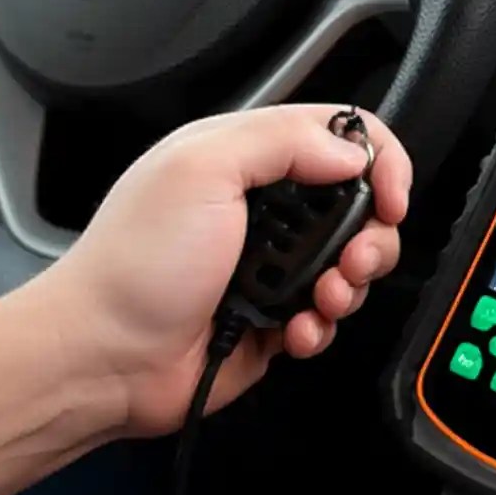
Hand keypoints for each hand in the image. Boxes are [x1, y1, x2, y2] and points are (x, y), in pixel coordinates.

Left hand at [31, 105, 411, 437]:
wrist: (106, 357)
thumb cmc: (136, 263)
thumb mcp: (201, 168)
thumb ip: (282, 142)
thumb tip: (351, 155)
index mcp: (247, 159)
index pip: (340, 137)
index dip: (380, 162)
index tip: (389, 198)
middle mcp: (265, 210)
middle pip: (360, 209)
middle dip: (372, 238)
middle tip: (353, 259)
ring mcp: (272, 267)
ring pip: (353, 268)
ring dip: (349, 288)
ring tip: (319, 301)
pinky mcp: (275, 319)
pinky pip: (329, 320)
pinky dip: (320, 329)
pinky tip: (292, 332)